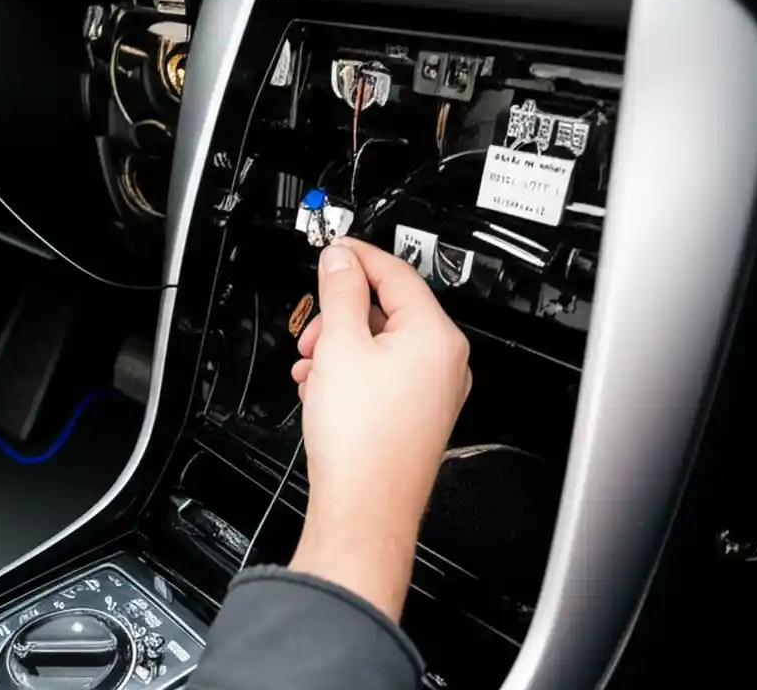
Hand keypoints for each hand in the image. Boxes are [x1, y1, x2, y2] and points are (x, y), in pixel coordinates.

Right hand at [288, 237, 470, 620]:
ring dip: (340, 347)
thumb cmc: (361, 439)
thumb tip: (340, 260)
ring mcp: (434, 391)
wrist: (364, 507)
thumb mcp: (340, 346)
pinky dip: (351, 372)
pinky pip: (383, 375)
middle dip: (341, 315)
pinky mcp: (417, 415)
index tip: (332, 249)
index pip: (397, 273)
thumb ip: (340, 292)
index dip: (357, 256)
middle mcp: (445, 361)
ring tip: (311, 367)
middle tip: (312, 327)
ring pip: (381, 345)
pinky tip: (322, 388)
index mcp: (435, 335)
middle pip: (388, 310)